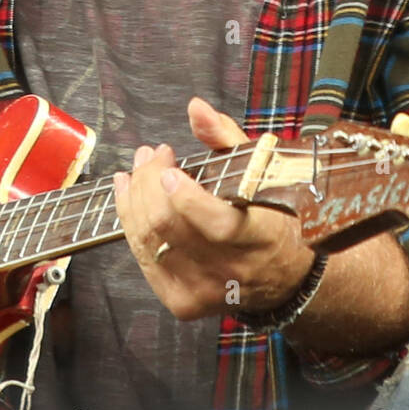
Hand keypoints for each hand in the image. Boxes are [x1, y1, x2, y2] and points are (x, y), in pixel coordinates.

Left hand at [113, 97, 315, 321]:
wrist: (281, 278)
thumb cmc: (271, 215)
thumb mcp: (259, 170)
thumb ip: (225, 136)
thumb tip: (195, 108)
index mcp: (259, 237)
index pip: (217, 224)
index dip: (186, 196)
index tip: (170, 167)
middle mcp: (230, 270)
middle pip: (170, 227)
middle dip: (149, 182)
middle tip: (151, 154)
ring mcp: (202, 291)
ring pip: (150, 241)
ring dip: (134, 197)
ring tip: (137, 169)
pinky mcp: (181, 301)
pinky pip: (143, 257)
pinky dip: (130, 221)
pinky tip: (127, 195)